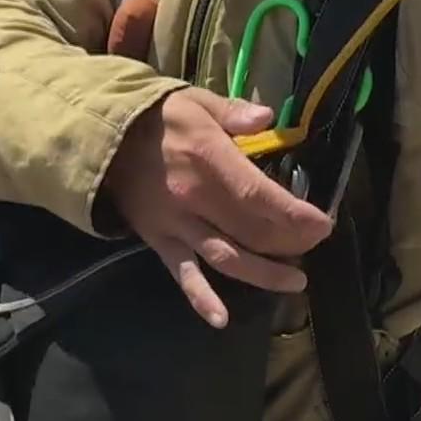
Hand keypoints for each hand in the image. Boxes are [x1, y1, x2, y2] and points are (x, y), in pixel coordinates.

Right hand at [100, 88, 332, 327]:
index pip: (261, 197)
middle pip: (252, 231)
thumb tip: (267, 118)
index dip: (296, 216)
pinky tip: (220, 319)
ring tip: (294, 282)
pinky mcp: (159, 241)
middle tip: (313, 245)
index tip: (322, 223)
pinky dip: (200, 298)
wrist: (98, 138)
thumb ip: (233, 112)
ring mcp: (177, 224)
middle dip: (290, 243)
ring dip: (264, 274)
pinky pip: (182, 274)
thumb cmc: (155, 117)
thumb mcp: (195, 100)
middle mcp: (196, 199)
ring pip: (228, 258)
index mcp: (209, 159)